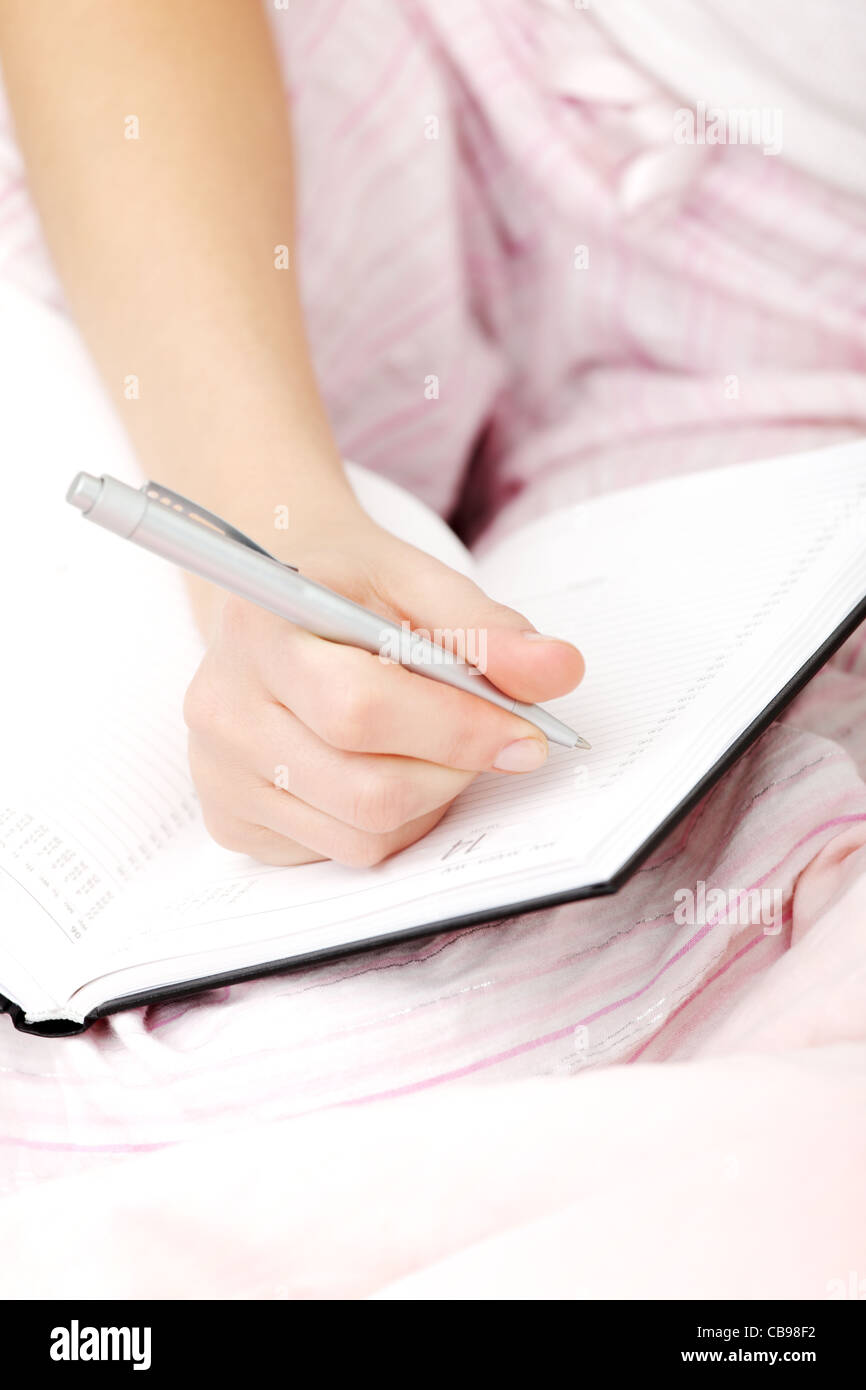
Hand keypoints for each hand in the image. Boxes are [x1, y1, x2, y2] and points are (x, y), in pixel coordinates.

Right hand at [183, 502, 584, 865]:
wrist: (275, 607)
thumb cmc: (345, 592)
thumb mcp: (414, 581)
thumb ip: (486, 626)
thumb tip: (558, 669)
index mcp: (258, 629)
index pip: (362, 709)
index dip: (457, 729)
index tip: (525, 734)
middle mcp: (221, 708)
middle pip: (365, 788)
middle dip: (452, 772)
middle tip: (493, 742)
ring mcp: (218, 774)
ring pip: (361, 834)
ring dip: (428, 801)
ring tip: (432, 746)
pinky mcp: (230, 821)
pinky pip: (340, 854)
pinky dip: (390, 824)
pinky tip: (385, 768)